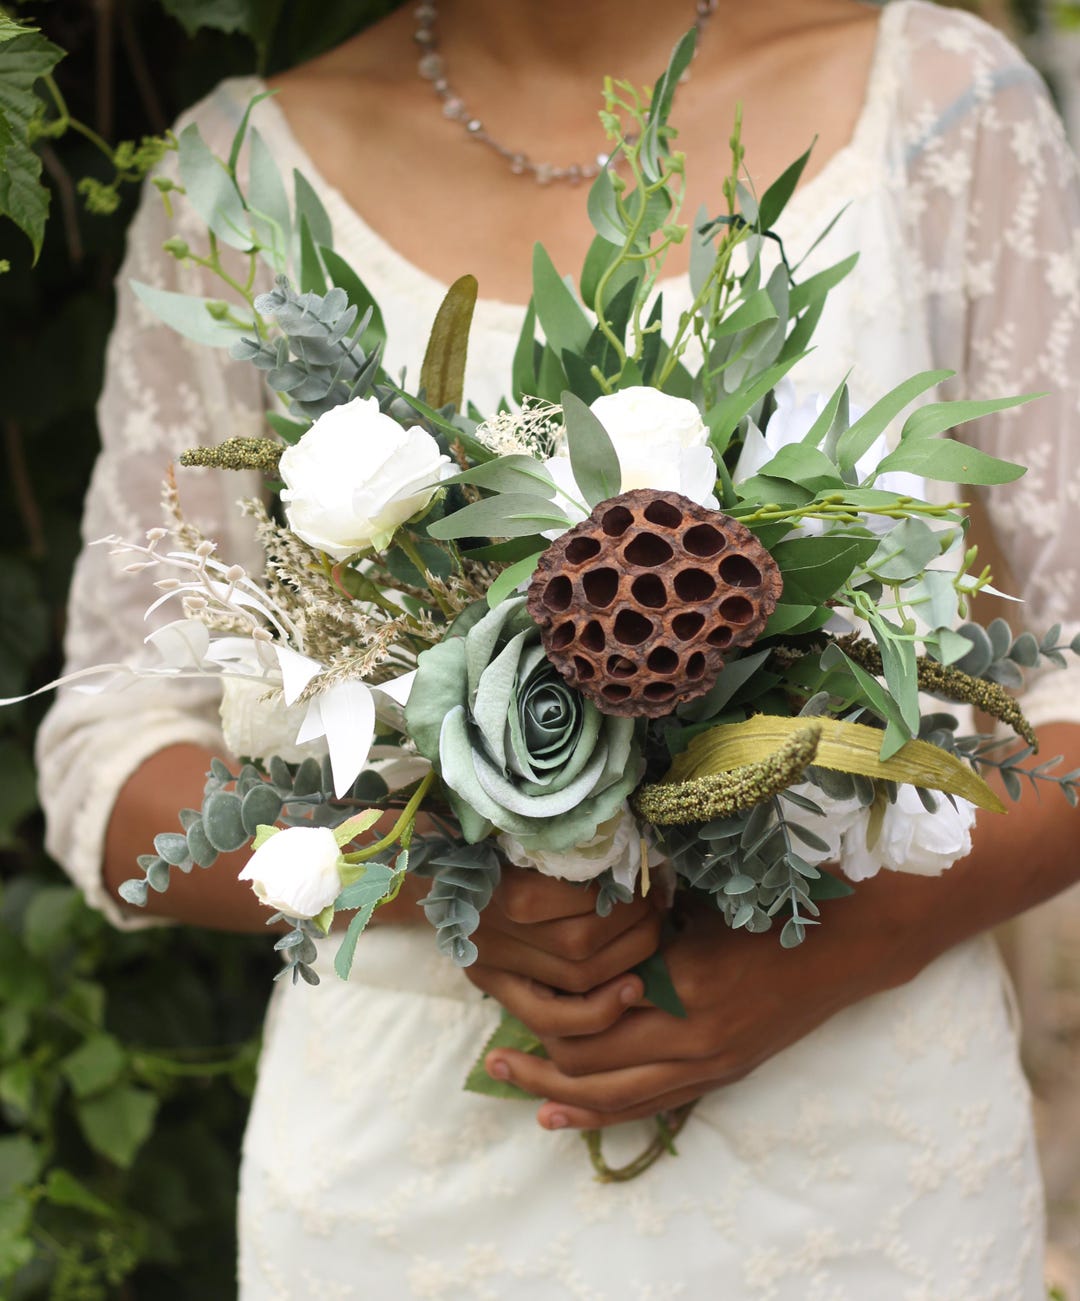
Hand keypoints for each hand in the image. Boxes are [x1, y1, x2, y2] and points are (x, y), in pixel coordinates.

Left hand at [483, 883, 926, 1129]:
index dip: (540, 1006)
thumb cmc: (770, 905)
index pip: (586, 1015)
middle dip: (534, 1060)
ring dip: (554, 1095)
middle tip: (492, 1044)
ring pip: (611, 1097)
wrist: (848, 943)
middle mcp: (692, 1036)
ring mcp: (709, 1065)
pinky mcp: (722, 1076)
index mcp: (682, 981)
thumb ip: (639, 924)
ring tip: (506, 1081)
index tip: (505, 984)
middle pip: (588, 1064)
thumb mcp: (697, 903)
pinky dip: (598, 1114)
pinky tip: (559, 1116)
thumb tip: (569, 926)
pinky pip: (647, 1107)